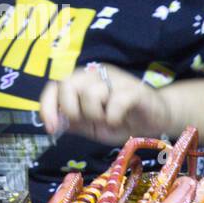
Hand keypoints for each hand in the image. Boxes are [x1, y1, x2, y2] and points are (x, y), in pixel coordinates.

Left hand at [39, 63, 172, 145]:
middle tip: (88, 122)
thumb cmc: (121, 120)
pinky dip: (113, 117)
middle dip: (72, 110)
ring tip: (108, 120)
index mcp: (82, 81)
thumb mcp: (91, 126)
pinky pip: (115, 102)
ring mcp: (116, 79)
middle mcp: (96, 74)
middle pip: (69, 85)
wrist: (155, 121)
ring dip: (96, 115)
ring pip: (91, 93)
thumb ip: (73, 122)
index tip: (52, 128)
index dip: (48, 106)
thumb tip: (54, 122)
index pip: (55, 86)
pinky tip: (119, 121)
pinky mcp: (134, 90)